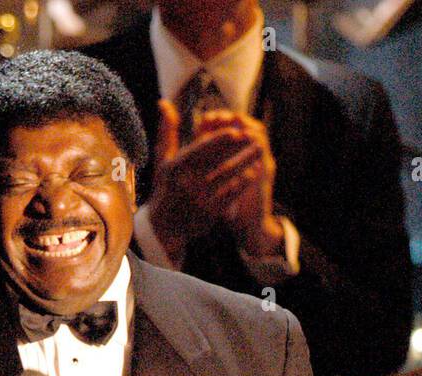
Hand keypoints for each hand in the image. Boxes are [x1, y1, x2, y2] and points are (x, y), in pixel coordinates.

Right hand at [146, 100, 268, 260]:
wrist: (163, 227)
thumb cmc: (165, 186)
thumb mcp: (162, 160)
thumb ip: (167, 131)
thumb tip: (164, 103)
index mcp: (175, 167)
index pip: (200, 148)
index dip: (220, 139)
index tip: (236, 130)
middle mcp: (187, 182)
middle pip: (218, 160)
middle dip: (239, 147)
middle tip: (255, 136)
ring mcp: (199, 199)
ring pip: (228, 175)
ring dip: (246, 161)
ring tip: (259, 150)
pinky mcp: (210, 213)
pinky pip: (232, 193)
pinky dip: (244, 181)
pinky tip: (253, 171)